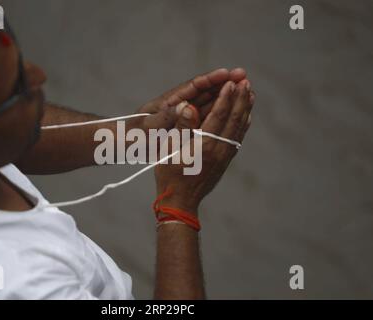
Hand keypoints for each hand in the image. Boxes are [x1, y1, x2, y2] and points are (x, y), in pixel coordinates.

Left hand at [135, 68, 246, 131]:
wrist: (124, 145)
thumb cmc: (133, 135)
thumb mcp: (149, 128)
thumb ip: (167, 117)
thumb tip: (186, 105)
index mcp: (169, 102)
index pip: (194, 86)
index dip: (211, 79)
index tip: (229, 73)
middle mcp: (177, 104)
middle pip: (204, 91)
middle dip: (224, 83)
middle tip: (245, 77)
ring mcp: (181, 114)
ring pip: (207, 102)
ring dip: (225, 96)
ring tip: (246, 90)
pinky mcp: (184, 125)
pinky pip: (204, 116)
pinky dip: (218, 111)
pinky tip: (232, 112)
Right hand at [154, 79, 254, 214]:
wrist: (181, 201)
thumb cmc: (170, 175)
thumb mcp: (168, 150)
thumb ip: (180, 127)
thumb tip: (189, 107)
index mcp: (204, 145)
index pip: (218, 115)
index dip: (225, 97)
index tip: (230, 82)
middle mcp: (219, 149)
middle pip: (234, 119)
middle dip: (240, 99)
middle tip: (245, 81)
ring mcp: (224, 156)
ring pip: (239, 128)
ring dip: (245, 109)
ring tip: (249, 93)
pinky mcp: (225, 161)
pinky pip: (238, 139)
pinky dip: (244, 124)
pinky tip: (246, 116)